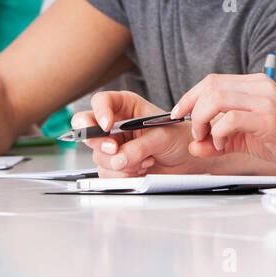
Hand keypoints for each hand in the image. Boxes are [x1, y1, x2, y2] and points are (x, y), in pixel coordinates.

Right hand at [72, 90, 197, 176]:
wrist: (186, 160)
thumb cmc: (178, 138)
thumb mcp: (161, 137)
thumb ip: (138, 147)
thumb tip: (118, 158)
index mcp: (125, 106)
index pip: (100, 102)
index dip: (99, 113)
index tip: (107, 126)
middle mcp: (115, 124)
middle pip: (88, 130)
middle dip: (100, 143)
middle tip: (115, 148)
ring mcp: (113, 146)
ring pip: (99, 156)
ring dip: (122, 163)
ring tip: (146, 159)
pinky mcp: (114, 165)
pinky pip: (107, 173)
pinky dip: (125, 174)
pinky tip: (143, 168)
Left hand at [171, 73, 275, 175]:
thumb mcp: (246, 139)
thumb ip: (219, 140)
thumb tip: (193, 146)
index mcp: (255, 84)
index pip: (213, 81)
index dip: (190, 96)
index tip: (179, 114)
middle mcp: (260, 86)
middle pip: (211, 85)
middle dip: (192, 108)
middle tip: (194, 131)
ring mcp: (266, 101)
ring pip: (217, 98)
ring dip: (202, 120)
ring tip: (206, 138)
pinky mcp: (270, 119)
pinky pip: (231, 119)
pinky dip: (218, 133)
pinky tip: (222, 145)